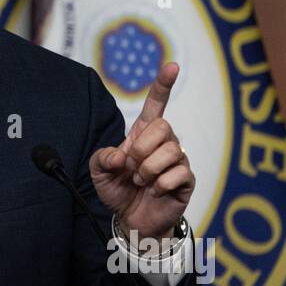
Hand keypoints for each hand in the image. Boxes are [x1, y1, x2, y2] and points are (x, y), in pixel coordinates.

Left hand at [88, 62, 193, 239]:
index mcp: (144, 133)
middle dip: (142, 148)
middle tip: (132, 167)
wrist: (131, 220)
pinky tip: (155, 191)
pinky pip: (178, 173)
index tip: (173, 66)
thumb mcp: (98, 171)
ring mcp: (178, 160)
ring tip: (141, 181)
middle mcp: (164, 142)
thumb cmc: (118, 190)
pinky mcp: (186, 180)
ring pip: (170, 151)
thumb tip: (119, 156)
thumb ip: (101, 158)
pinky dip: (160, 185)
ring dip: (149, 169)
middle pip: (164, 127)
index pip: (157, 104)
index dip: (163, 85)